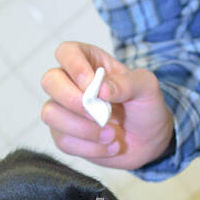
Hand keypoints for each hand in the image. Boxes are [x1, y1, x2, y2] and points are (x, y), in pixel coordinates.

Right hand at [41, 42, 174, 169]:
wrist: (150, 141)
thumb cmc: (146, 107)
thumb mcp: (147, 88)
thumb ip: (127, 83)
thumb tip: (101, 89)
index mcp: (90, 62)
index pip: (66, 52)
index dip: (73, 66)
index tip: (90, 84)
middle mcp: (71, 83)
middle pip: (49, 81)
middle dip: (72, 100)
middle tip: (98, 114)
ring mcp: (64, 110)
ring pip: (50, 114)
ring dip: (82, 129)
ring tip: (111, 134)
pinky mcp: (65, 135)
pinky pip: (63, 141)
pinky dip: (89, 148)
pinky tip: (109, 146)